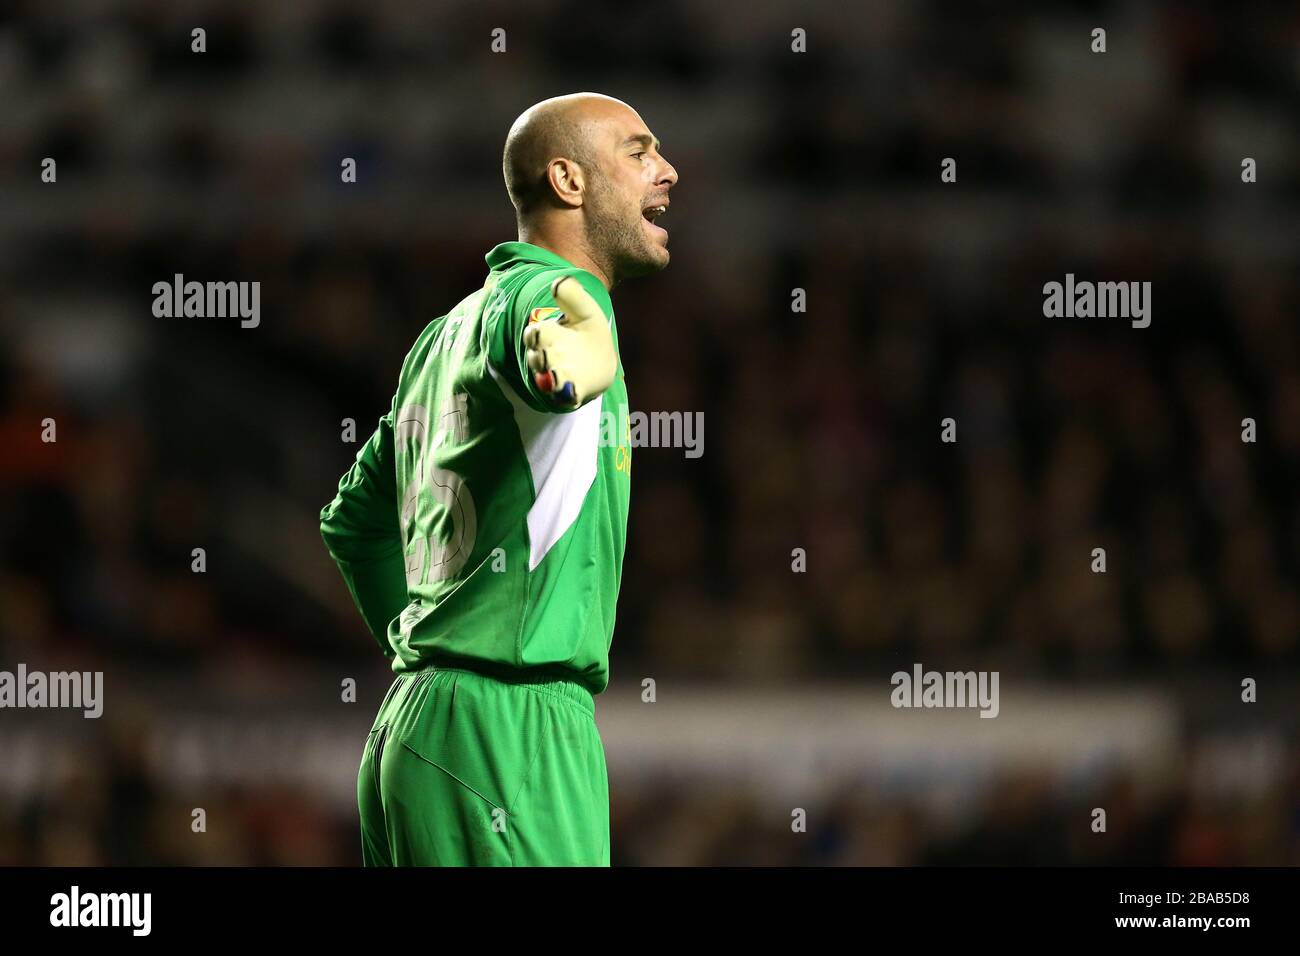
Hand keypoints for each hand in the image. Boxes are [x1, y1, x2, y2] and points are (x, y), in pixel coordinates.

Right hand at [522, 276, 616, 407]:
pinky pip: (566, 396)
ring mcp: (559, 376)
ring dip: (549, 378)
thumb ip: (572, 295)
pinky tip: (571, 391)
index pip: (534, 334)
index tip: (538, 331)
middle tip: (546, 355)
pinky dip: (566, 395)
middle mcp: (548, 358)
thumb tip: (557, 282)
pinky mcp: (573, 392)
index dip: (535, 334)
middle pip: (536, 359)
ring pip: (547, 380)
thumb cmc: (587, 332)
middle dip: (540, 358)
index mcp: (547, 336)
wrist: (603, 358)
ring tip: (555, 376)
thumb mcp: (585, 310)